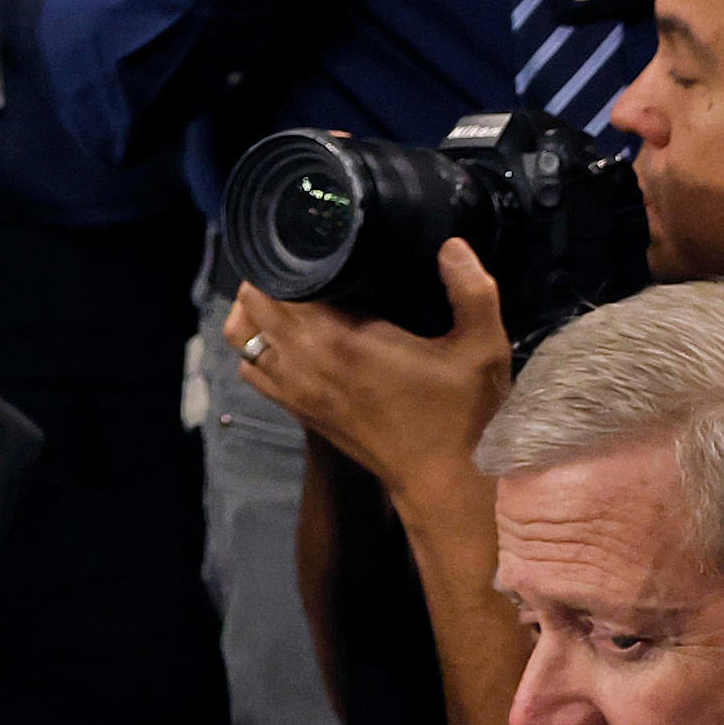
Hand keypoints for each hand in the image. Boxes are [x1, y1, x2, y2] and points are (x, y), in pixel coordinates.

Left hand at [226, 246, 508, 494]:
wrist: (444, 480)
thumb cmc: (463, 414)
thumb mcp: (482, 346)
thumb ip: (472, 289)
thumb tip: (452, 245)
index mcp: (341, 341)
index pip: (281, 287)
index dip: (286, 259)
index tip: (308, 244)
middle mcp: (305, 364)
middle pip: (252, 307)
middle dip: (267, 279)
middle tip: (300, 260)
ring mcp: (295, 390)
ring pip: (240, 340)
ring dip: (254, 313)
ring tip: (288, 293)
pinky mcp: (297, 410)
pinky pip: (252, 370)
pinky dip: (257, 348)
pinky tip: (289, 335)